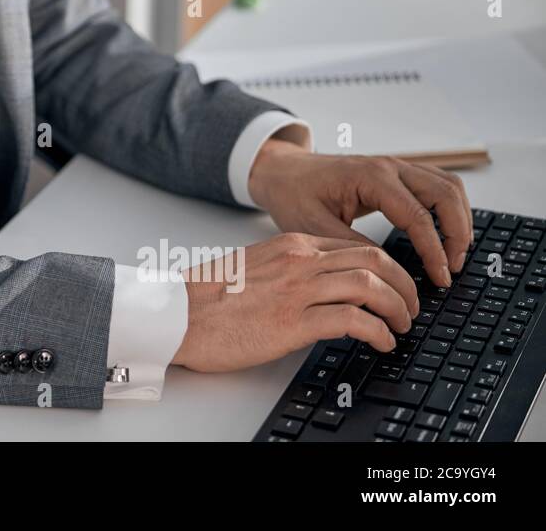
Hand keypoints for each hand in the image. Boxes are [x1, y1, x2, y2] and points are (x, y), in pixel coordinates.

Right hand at [172, 233, 419, 371]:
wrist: (176, 314)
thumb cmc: (206, 299)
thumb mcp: (254, 270)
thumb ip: (288, 272)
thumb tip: (318, 291)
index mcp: (289, 245)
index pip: (355, 247)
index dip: (388, 268)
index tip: (396, 288)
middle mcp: (299, 260)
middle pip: (374, 261)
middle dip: (404, 284)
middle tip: (411, 306)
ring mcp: (297, 290)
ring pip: (371, 286)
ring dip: (398, 309)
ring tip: (402, 326)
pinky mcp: (293, 322)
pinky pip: (354, 321)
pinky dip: (378, 333)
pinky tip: (382, 343)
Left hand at [247, 139, 472, 288]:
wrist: (281, 172)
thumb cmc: (293, 195)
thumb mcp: (315, 228)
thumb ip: (353, 247)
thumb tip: (390, 271)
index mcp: (369, 177)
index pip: (417, 216)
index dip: (435, 250)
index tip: (442, 278)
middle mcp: (388, 166)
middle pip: (446, 193)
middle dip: (457, 233)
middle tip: (452, 268)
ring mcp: (395, 167)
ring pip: (448, 186)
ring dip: (459, 219)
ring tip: (453, 256)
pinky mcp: (396, 174)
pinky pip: (437, 185)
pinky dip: (448, 209)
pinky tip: (444, 235)